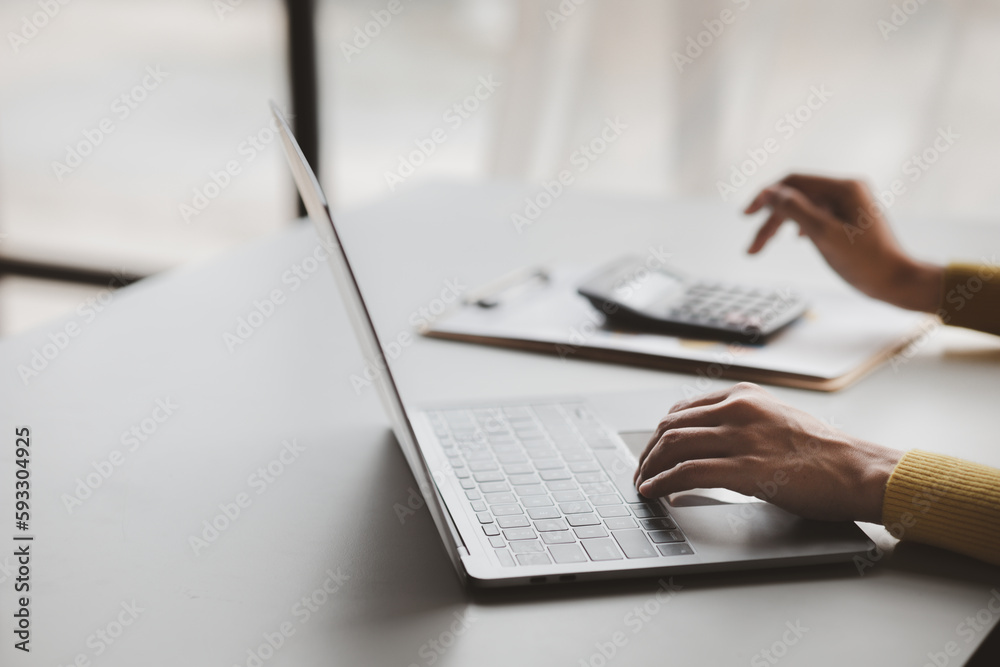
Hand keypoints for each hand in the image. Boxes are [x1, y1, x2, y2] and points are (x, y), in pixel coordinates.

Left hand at [633, 383, 902, 522]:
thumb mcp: (778, 420)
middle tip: (641, 471)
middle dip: (649, 451)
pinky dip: (663, 483)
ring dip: (650, 468)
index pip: (683, 409)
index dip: (660, 434)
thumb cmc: (827, 453)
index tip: (652, 450)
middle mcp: (739, 410)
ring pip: (674, 446)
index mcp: (745, 395)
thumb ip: (743, 425)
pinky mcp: (746, 469)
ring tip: (643, 484)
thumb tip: (708, 445)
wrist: (861, 470)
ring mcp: (742, 438)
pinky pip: (688, 473)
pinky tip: (655, 493)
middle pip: (672, 426)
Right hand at [744, 173, 942, 312]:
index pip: (793, 182)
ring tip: (762, 249)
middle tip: (752, 247)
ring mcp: (849, 204)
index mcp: (844, 188)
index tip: (746, 216)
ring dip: (781, 227)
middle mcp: (847, 190)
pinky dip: (798, 228)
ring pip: (804, 209)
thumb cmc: (865, 261)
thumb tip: (769, 193)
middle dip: (771, 220)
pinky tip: (795, 240)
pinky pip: (816, 216)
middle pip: (796, 197)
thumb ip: (795, 209)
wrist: (897, 281)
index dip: (765, 197)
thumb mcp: (824, 235)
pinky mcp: (849, 219)